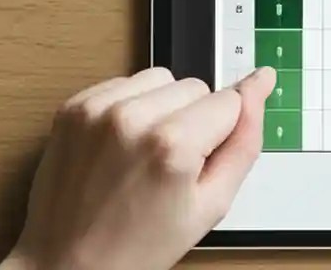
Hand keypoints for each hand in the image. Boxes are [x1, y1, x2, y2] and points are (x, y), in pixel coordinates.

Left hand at [0, 66, 276, 269]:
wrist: (68, 262)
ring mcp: (98, 109)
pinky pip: (124, 83)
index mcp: (172, 145)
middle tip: (168, 167)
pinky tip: (121, 145)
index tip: (196, 166)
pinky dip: (130, 106)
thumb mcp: (211, 205)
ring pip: (162, 79)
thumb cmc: (138, 245)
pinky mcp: (75, 106)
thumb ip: (245, 139)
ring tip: (144, 153)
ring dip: (162, 108)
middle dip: (193, 120)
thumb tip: (261, 82)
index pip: (229, 101)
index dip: (221, 136)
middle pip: (197, 86)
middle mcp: (133, 117)